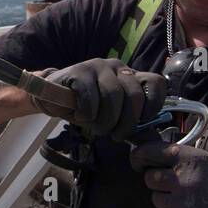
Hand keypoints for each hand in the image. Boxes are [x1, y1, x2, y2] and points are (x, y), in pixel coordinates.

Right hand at [32, 59, 166, 139]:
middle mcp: (118, 66)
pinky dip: (86, 113)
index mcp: (130, 76)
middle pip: (134, 95)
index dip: (152, 106)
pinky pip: (90, 96)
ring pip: (113, 96)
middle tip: (114, 135)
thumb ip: (131, 125)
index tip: (138, 123)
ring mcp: (98, 66)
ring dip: (104, 120)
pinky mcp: (79, 70)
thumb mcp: (112, 118)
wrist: (51, 98)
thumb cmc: (86, 109)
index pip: (156, 83)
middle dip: (125, 123)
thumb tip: (151, 141)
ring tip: (94, 126)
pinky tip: (81, 115)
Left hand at [130, 141, 207, 207]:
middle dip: (157, 181)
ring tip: (188, 200)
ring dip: (166, 200)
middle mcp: (182, 179)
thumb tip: (165, 156)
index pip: (152, 152)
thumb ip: (189, 158)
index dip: (141, 155)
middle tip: (171, 184)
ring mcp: (181, 203)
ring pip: (157, 200)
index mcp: (190, 159)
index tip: (137, 160)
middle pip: (150, 179)